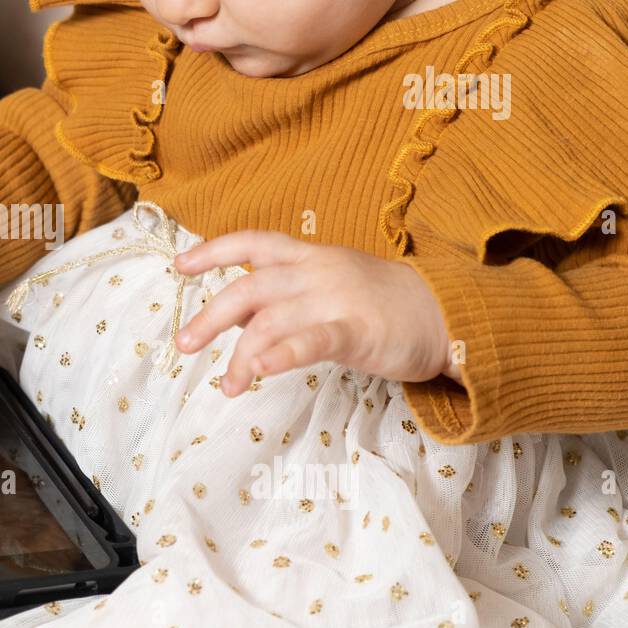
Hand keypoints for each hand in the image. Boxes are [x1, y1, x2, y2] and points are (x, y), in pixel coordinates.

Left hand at [172, 231, 456, 396]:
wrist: (447, 313)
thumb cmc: (382, 302)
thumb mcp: (329, 282)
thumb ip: (286, 294)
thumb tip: (240, 318)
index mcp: (309, 255)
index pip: (253, 242)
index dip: (214, 251)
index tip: (180, 265)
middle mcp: (316, 272)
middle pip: (249, 287)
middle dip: (210, 316)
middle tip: (184, 345)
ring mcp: (336, 300)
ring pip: (272, 320)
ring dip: (242, 355)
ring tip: (229, 385)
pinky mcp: (358, 332)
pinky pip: (313, 341)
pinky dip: (282, 354)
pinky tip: (260, 371)